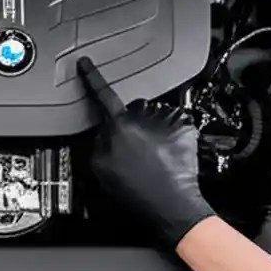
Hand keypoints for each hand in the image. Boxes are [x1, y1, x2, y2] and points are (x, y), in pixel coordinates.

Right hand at [78, 57, 213, 247]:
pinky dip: (169, 136)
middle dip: (130, 123)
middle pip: (131, 110)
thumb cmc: (137, 193)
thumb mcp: (100, 169)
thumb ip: (98, 142)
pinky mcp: (184, 128)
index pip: (102, 94)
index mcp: (119, 126)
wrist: (171, 206)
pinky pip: (171, 125)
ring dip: (151, 130)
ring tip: (153, 157)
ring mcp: (166, 121)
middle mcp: (143, 117)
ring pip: (152, 117)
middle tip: (134, 150)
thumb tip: (103, 131)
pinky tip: (167, 156)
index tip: (86, 63)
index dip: (92, 77)